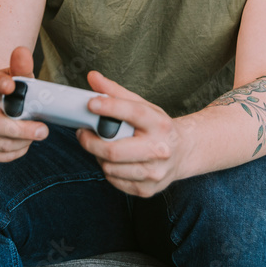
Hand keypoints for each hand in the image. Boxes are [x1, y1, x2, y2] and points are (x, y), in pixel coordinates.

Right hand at [0, 46, 48, 161]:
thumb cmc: (0, 87)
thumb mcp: (12, 74)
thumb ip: (20, 66)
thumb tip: (22, 52)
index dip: (0, 83)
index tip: (10, 86)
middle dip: (24, 130)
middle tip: (43, 130)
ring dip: (21, 142)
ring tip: (33, 135)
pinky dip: (13, 152)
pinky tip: (21, 144)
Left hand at [77, 71, 189, 197]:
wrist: (182, 152)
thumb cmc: (157, 127)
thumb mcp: (142, 105)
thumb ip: (116, 92)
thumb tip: (92, 77)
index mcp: (160, 124)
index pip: (133, 113)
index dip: (110, 107)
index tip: (91, 103)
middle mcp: (160, 149)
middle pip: (114, 151)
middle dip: (90, 142)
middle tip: (82, 133)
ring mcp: (155, 172)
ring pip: (110, 167)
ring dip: (98, 156)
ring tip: (101, 146)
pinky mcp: (148, 189)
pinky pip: (114, 181)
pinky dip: (108, 170)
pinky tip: (113, 161)